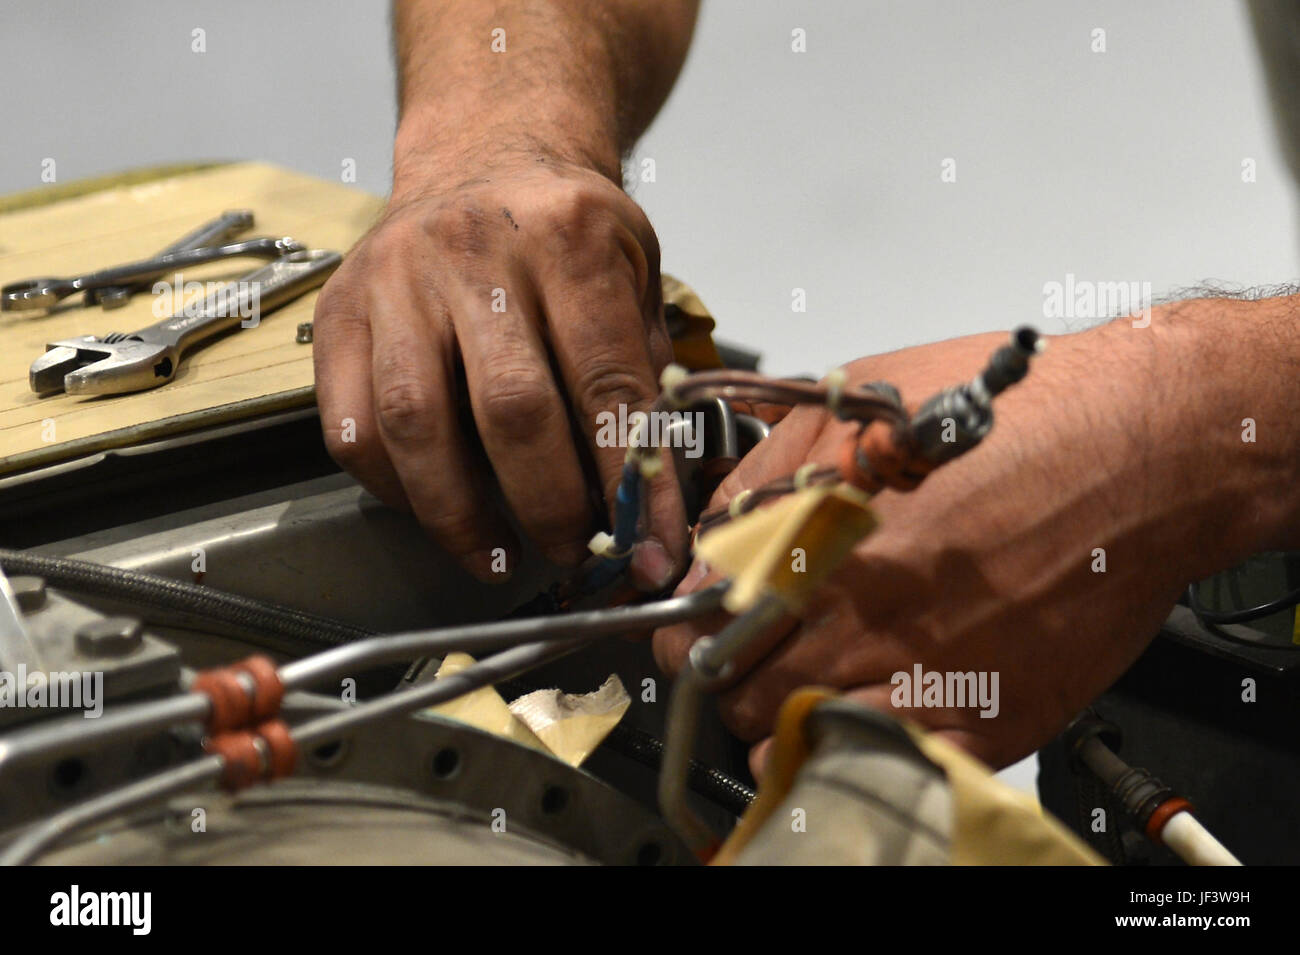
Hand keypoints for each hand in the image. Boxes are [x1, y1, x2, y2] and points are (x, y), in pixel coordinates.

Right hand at [312, 159, 685, 586]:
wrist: (482, 159)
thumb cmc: (566, 231)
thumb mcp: (637, 272)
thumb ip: (650, 373)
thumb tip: (661, 497)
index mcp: (569, 239)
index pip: (605, 382)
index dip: (629, 480)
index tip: (648, 545)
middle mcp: (474, 251)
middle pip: (510, 411)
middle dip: (550, 507)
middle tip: (575, 552)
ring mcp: (395, 281)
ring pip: (416, 425)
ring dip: (462, 516)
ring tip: (500, 557)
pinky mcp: (338, 312)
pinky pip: (352, 427)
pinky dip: (395, 490)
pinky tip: (436, 508)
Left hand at [654, 319, 1269, 772]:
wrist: (1143, 454)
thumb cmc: (1011, 419)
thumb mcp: (856, 404)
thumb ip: (764, 475)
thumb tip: (709, 533)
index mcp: (814, 546)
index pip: (694, 620)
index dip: (682, 624)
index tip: (694, 622)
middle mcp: (856, 620)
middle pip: (731, 691)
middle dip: (724, 672)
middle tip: (748, 651)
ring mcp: (918, 681)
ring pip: (790, 740)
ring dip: (778, 716)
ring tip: (804, 680)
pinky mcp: (982, 725)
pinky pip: (879, 767)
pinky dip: (851, 751)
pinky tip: (862, 711)